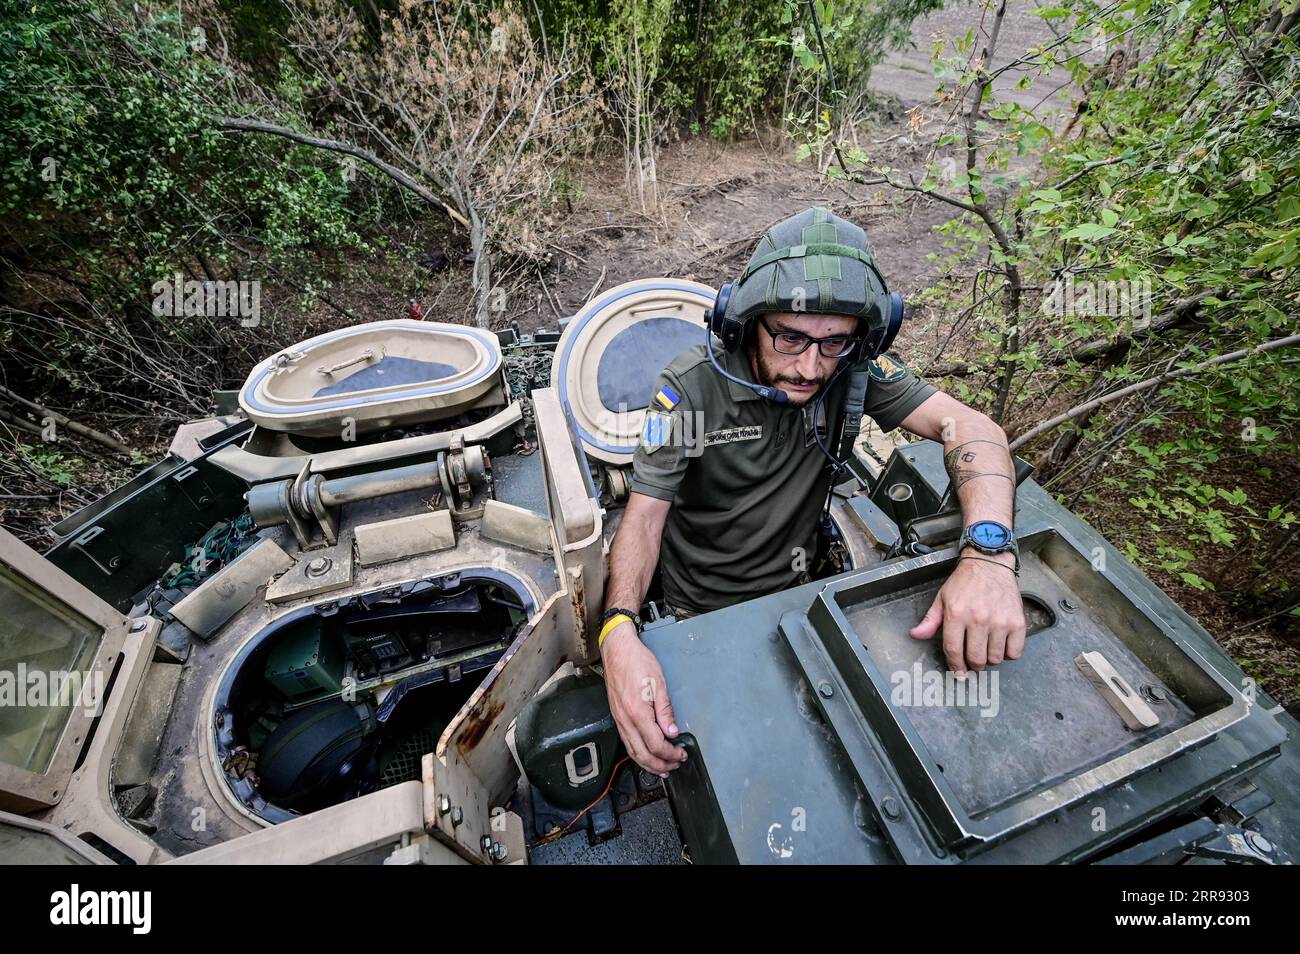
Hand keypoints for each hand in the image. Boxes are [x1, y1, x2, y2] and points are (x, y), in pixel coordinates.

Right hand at [601, 622, 687, 775]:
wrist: (617, 650)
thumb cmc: (637, 661)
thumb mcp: (659, 684)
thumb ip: (665, 711)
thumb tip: (672, 732)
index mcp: (637, 713)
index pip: (656, 744)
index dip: (671, 754)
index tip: (681, 754)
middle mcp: (625, 720)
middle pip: (642, 754)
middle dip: (660, 764)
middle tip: (674, 766)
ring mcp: (618, 719)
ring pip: (632, 751)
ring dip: (647, 763)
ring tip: (661, 768)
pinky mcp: (616, 716)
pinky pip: (626, 742)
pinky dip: (637, 753)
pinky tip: (645, 753)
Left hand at [908, 550, 1025, 674]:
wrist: (990, 564)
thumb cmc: (964, 582)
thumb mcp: (942, 598)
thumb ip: (930, 620)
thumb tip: (916, 635)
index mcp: (957, 614)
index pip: (953, 650)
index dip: (955, 666)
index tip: (958, 672)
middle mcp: (979, 619)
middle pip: (976, 658)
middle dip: (973, 665)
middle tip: (973, 659)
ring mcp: (1000, 622)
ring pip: (995, 658)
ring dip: (990, 659)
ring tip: (986, 648)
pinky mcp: (1018, 622)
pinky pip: (1014, 652)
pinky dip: (1008, 654)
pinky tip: (1001, 645)